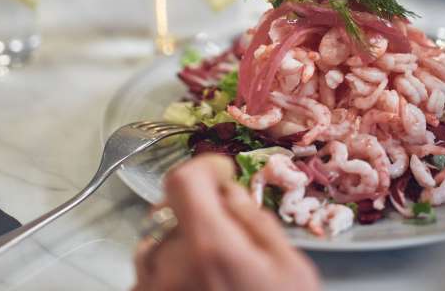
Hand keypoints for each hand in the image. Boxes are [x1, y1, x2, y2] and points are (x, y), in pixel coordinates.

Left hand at [133, 155, 320, 290]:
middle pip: (172, 212)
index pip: (183, 180)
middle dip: (201, 214)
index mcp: (209, 247)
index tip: (221, 174)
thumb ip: (255, 220)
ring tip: (219, 275)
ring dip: (184, 246)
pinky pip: (152, 277)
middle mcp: (167, 268)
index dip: (204, 167)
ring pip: (159, 245)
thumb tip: (228, 193)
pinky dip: (173, 275)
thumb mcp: (292, 269)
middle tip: (232, 235)